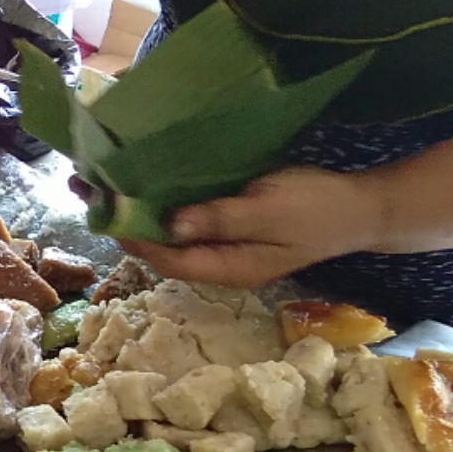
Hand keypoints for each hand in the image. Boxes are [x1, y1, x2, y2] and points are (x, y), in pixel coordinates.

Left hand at [115, 166, 386, 288]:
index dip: (132, 237)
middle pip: (161, 249)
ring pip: (170, 234)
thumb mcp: (268, 210)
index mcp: (227, 268)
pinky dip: (162, 203)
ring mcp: (223, 247)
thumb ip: (220, 219)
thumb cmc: (317, 208)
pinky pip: (187, 220)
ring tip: (103, 184)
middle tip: (89, 189)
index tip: (103, 209)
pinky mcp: (229, 227)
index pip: (167, 259)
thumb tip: (170, 225)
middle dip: (124, 222)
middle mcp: (218, 263)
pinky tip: (144, 183)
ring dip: (137, 211)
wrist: (363, 208)